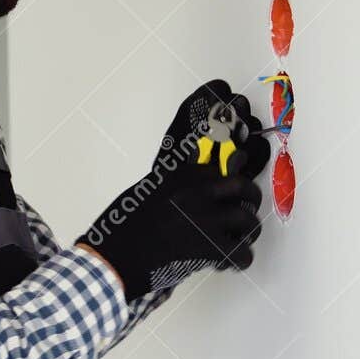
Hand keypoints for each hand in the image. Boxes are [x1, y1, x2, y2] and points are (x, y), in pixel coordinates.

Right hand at [77, 80, 271, 301]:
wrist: (111, 261)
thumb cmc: (122, 228)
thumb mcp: (147, 189)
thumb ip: (176, 178)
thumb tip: (205, 175)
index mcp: (176, 172)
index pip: (206, 133)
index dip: (224, 118)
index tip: (227, 97)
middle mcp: (192, 189)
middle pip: (241, 183)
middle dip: (248, 198)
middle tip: (242, 208)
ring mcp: (202, 217)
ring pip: (247, 218)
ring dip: (245, 232)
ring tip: (235, 239)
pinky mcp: (208, 247)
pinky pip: (241, 252)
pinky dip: (237, 260)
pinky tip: (226, 262)